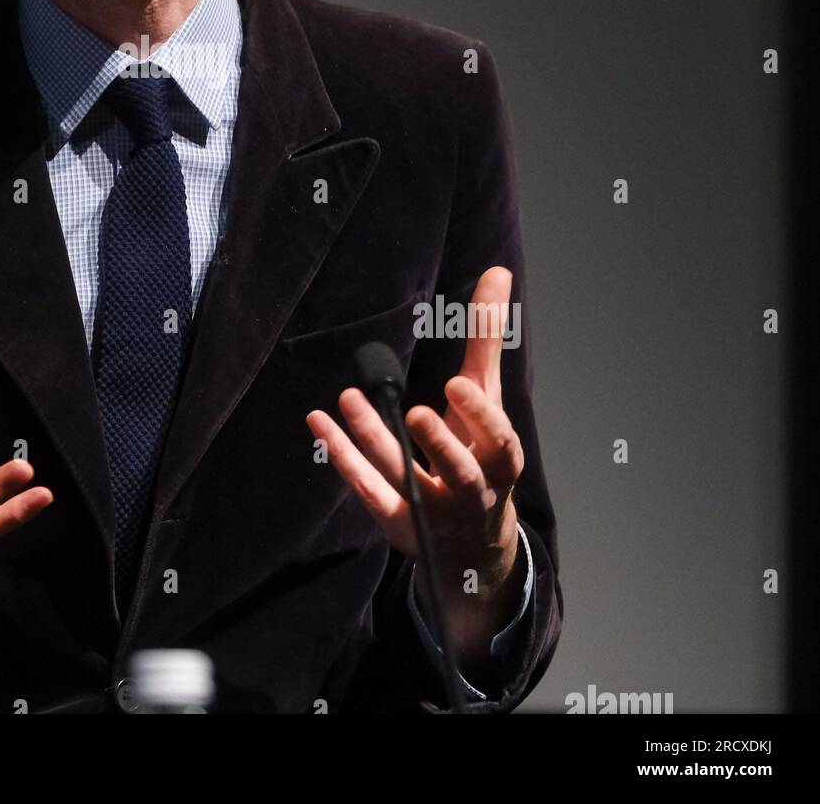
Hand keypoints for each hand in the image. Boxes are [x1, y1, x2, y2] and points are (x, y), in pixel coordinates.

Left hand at [304, 266, 522, 660]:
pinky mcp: (398, 523)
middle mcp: (471, 491)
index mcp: (501, 461)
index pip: (498, 440)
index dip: (479, 415)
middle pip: (457, 470)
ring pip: (404, 479)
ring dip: (374, 441)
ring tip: (348, 399)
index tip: (457, 382)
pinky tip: (318, 423)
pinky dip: (342, 458)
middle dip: (439, 442)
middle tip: (412, 410)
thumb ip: (487, 338)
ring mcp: (433, 512)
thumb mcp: (488, 400)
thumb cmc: (481, 452)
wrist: (476, 548)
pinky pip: (368, 491)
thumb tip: (497, 270)